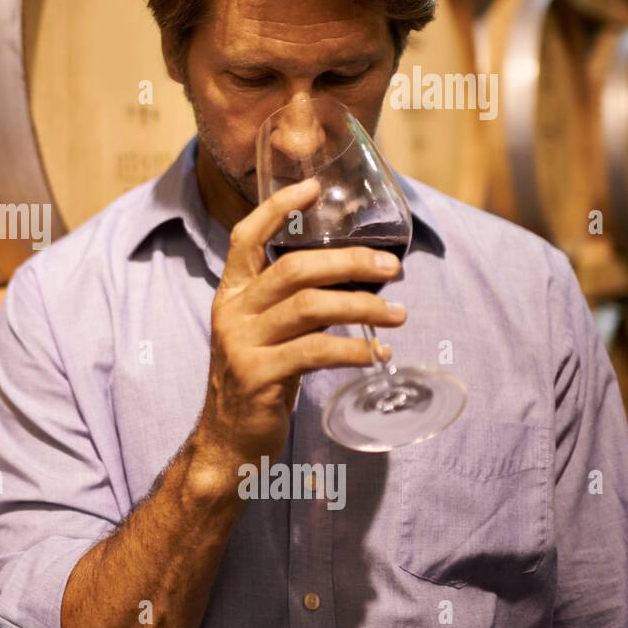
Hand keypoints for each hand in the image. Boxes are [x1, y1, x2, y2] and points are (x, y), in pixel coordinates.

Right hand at [199, 178, 406, 463]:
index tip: (314, 187)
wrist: (228, 440)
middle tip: (391, 267)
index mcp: (231, 293)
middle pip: (294, 269)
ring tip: (398, 314)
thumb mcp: (264, 331)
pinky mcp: (259, 376)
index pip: (246, 238)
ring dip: (363, 306)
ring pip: (310, 308)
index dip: (278, 209)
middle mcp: (232, 312)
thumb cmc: (258, 378)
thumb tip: (355, 272)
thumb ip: (291, 302)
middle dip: (349, 262)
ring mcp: (242, 344)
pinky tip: (378, 353)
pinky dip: (355, 349)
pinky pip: (316, 352)